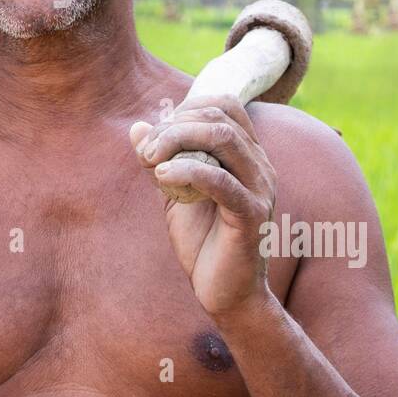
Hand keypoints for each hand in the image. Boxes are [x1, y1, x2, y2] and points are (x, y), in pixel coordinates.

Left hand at [129, 94, 276, 319]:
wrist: (224, 292)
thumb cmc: (202, 240)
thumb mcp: (173, 193)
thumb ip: (160, 160)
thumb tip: (137, 126)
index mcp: (247, 154)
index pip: (224, 104)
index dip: (185, 108)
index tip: (156, 134)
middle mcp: (260, 165)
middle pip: (218, 117)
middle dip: (174, 126)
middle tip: (146, 152)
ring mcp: (260, 189)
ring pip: (223, 139)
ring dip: (178, 141)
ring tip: (151, 161)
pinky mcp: (252, 216)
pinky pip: (222, 181)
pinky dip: (187, 172)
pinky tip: (162, 178)